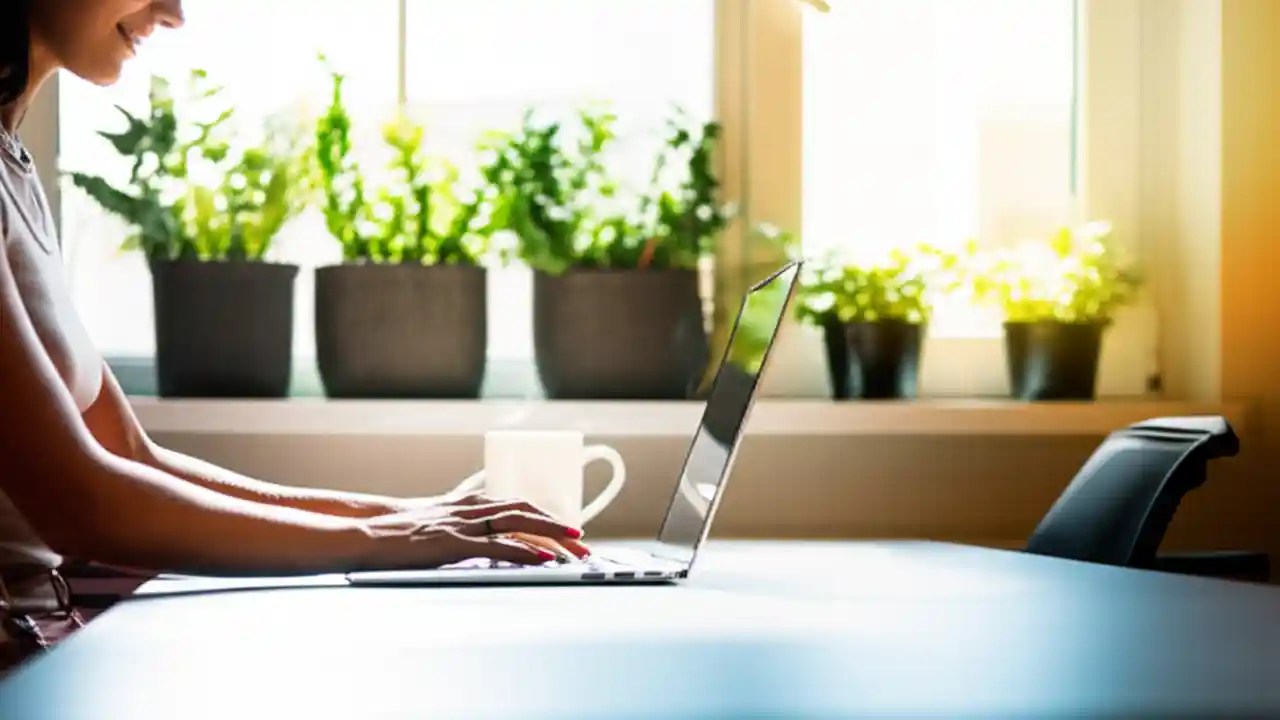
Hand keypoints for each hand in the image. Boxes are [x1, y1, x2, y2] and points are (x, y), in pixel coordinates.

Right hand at [357, 493, 586, 569]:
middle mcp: (469, 510)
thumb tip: (486, 544)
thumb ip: (463, 531)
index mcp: (467, 504)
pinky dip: (524, 551)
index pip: (516, 505)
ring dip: (549, 536)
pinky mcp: (452, 543)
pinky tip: (542, 559)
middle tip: (581, 541)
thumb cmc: (399, 536)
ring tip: (573, 548)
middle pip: (524, 511)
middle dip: (556, 525)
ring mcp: (462, 525)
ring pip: (517, 524)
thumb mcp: (438, 527)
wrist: (366, 535)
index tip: (566, 528)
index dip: (544, 515)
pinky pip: (496, 546)